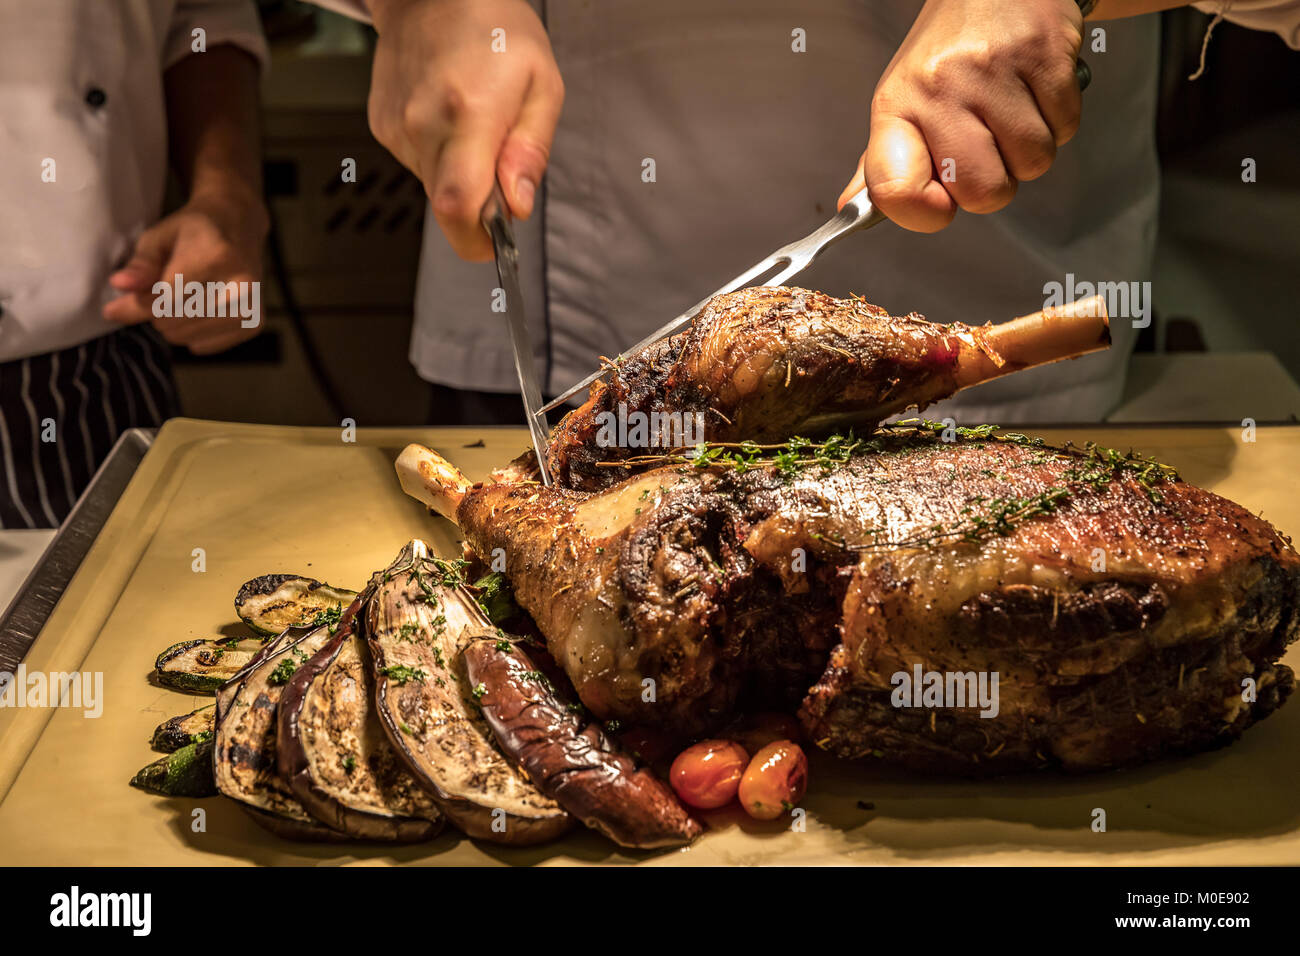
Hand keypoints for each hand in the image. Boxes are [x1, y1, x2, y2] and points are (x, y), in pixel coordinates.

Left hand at [103, 190, 267, 354]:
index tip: (122, 300)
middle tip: (162, 290)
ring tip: (182, 297)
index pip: (165, 298)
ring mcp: (251, 308)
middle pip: (173, 320)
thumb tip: (119, 286)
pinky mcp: (254, 325)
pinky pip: (201, 346)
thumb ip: (140, 265)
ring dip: (172, 322)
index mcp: (218, 257)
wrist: (239, 227)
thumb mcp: (160, 237)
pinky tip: (199, 309)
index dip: (139, 301)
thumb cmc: (193, 232)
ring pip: (184, 337)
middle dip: (156, 310)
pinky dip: (190, 333)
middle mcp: (242, 286)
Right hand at [365, 0, 564, 259]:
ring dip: (461, 175)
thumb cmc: (493, 28)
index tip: (497, 242)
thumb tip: (518, 203)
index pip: (458, 204)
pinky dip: (440, 155)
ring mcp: (397, 127)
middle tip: (500, 165)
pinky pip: (418, 164)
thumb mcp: (542, 84)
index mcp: (470, 113)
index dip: (476, 239)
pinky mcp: (383, 127)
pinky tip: (449, 116)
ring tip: (474, 124)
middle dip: (479, 205)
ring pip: (434, 187)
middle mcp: (425, 123)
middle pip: (448, 205)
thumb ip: (531, 151)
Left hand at [839, 0, 1083, 231]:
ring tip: (1010, 111)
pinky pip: (1065, 128)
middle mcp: (939, 88)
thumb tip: (854, 210)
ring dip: (1029, 150)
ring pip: (1032, 163)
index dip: (924, 214)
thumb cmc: (946, 52)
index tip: (940, 203)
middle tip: (986, 145)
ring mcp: (993, 71)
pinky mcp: (1044, 55)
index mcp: (896, 108)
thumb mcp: (902, 102)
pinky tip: (1034, 93)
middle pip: (984, 193)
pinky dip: (1057, 121)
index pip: (895, 190)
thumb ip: (883, 161)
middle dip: (994, 182)